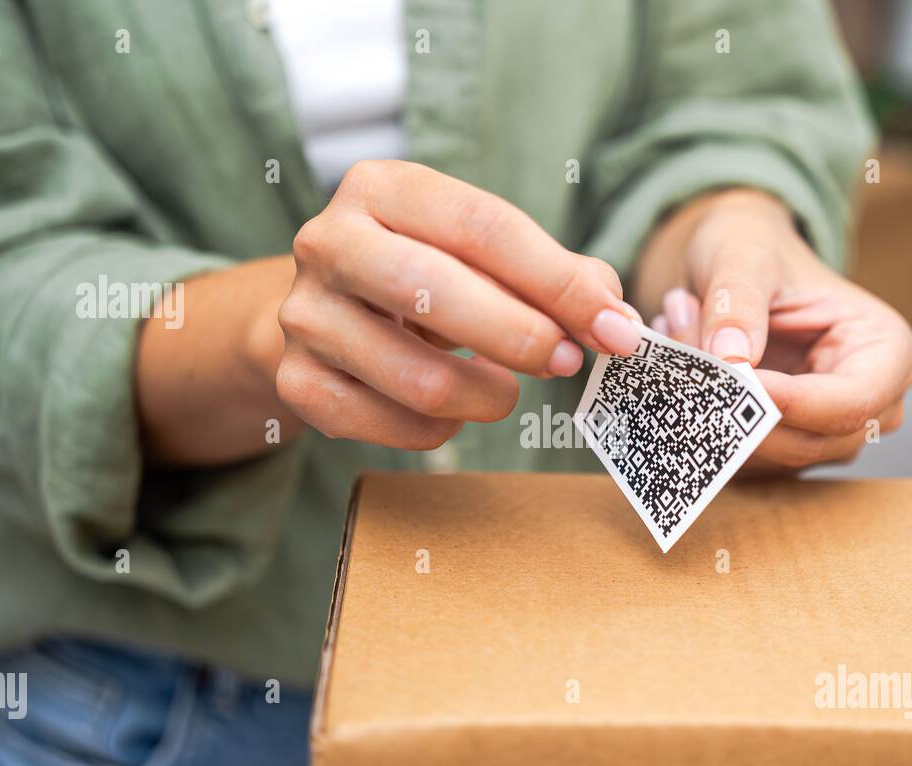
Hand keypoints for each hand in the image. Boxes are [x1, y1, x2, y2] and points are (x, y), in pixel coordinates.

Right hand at [274, 160, 641, 448]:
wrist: (327, 311)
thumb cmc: (426, 273)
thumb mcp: (480, 254)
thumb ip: (553, 276)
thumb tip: (614, 319)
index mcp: (382, 188)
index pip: (483, 226)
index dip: (558, 281)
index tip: (614, 327)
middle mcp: (328, 241)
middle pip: (432, 290)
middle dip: (518, 335)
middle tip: (567, 362)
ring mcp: (305, 315)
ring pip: (415, 377)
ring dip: (486, 397)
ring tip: (506, 392)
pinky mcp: (297, 381)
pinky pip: (390, 425)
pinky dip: (438, 430)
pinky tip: (450, 413)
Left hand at [639, 189, 911, 469]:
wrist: (736, 267)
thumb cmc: (756, 252)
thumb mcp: (743, 257)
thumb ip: (737, 301)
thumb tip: (732, 356)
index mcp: (887, 350)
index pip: (850, 402)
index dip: (790, 403)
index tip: (731, 379)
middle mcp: (871, 403)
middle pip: (809, 442)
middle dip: (739, 409)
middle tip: (685, 351)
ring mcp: (830, 433)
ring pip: (769, 457)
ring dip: (713, 414)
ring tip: (678, 341)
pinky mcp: (786, 447)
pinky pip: (742, 460)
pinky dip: (704, 424)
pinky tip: (683, 371)